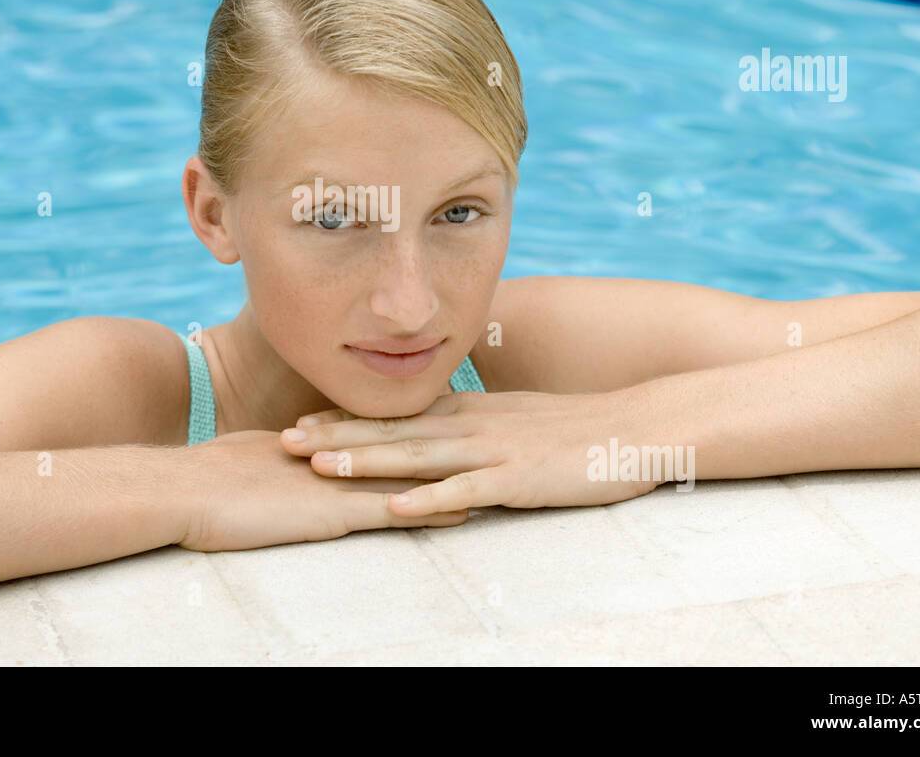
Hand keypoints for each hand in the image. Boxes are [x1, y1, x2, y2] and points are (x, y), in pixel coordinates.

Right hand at [176, 430, 468, 550]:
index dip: (419, 422)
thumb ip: (282, 452)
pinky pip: (395, 511)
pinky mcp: (335, 512)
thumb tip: (292, 448)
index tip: (455, 416)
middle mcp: (338, 453)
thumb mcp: (253, 456)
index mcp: (321, 437)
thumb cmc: (206, 479)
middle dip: (450, 438)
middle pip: (407, 441)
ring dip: (453, 472)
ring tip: (495, 468)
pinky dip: (431, 510)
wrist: (185, 490)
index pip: (380, 426)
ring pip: (411, 473)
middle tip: (493, 430)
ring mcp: (340, 481)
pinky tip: (464, 511)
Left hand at [279, 389, 673, 515]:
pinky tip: (396, 507)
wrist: (636, 425)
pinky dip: (430, 499)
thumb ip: (475, 426)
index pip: (394, 414)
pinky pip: (467, 491)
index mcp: (469, 412)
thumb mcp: (515, 419)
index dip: (344, 419)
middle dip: (335, 437)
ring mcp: (493, 450)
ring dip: (364, 461)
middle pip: (391, 430)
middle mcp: (471, 425)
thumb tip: (440, 434)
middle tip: (283, 440)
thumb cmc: (577, 428)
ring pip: (416, 455)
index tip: (300, 421)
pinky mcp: (519, 478)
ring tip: (316, 467)